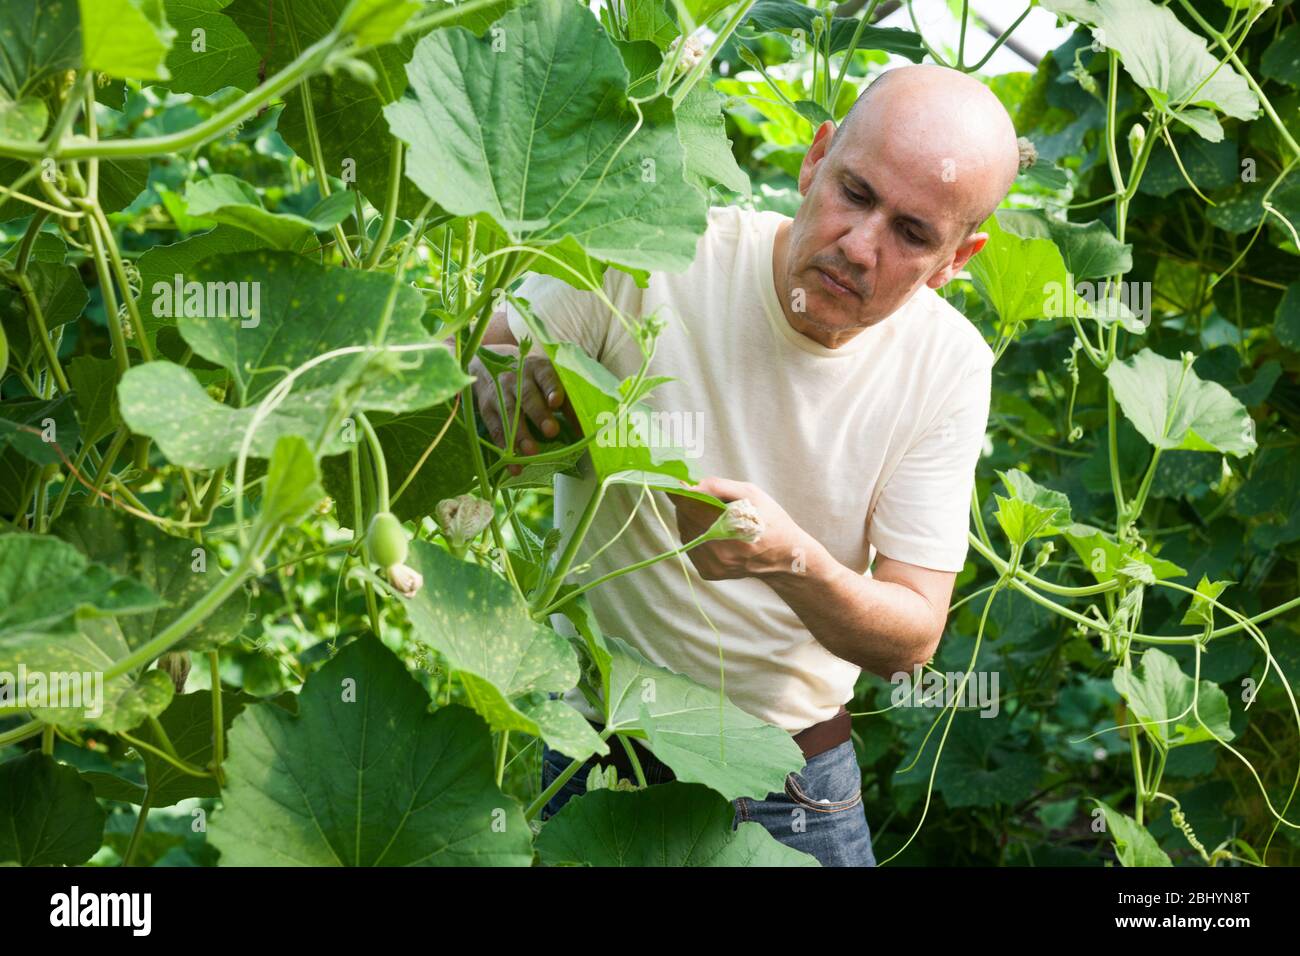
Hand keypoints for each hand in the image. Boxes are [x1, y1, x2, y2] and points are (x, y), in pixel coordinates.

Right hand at [469, 345, 571, 475]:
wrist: (487, 367)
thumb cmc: (529, 378)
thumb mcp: (547, 382)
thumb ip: (566, 402)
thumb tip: (584, 430)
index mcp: (537, 369)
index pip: (545, 377)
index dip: (551, 389)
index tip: (557, 402)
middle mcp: (516, 378)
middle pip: (527, 396)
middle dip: (539, 414)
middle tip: (552, 431)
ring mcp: (499, 393)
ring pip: (509, 414)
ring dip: (520, 435)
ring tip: (532, 452)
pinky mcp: (487, 409)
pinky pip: (496, 430)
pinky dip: (505, 448)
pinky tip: (515, 465)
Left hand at [668, 476, 809, 580]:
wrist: (785, 557)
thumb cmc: (770, 520)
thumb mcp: (751, 493)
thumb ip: (718, 486)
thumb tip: (690, 484)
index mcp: (730, 526)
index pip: (688, 504)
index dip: (680, 491)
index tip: (680, 483)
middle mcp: (719, 550)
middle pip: (684, 517)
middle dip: (690, 505)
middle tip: (706, 500)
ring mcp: (712, 564)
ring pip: (685, 532)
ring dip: (692, 520)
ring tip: (714, 516)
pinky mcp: (708, 572)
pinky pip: (691, 547)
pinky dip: (697, 536)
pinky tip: (715, 533)